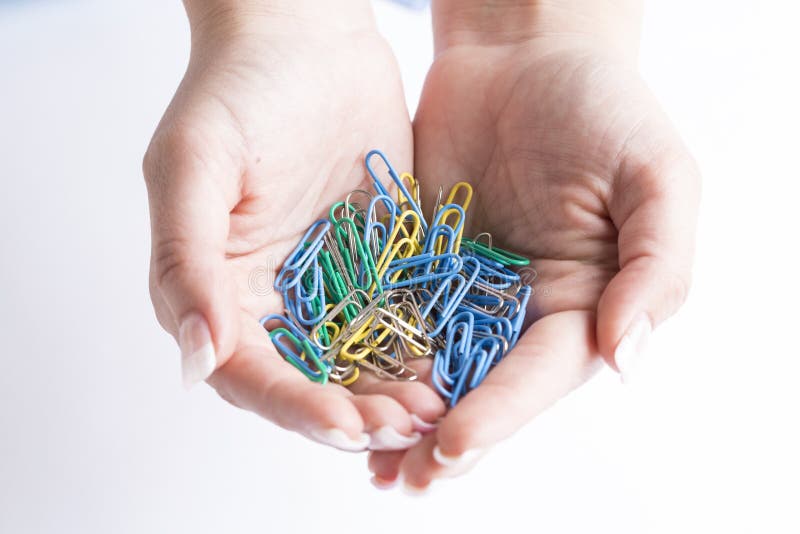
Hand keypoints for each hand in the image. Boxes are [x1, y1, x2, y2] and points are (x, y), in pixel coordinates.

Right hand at [143, 0, 444, 450]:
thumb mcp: (193, 166)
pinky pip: (400, 316)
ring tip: (437, 408)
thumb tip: (196, 358)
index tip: (345, 424)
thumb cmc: (237, 89)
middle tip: (405, 427)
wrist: (308, 37)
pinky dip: (423, 346)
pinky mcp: (377, 264)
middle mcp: (272, 300)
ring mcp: (329, 285)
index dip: (295, 405)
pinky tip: (456, 365)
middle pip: (310, 380)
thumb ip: (185, 261)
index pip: (250, 372)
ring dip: (394, 391)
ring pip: (360, 359)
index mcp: (218, 289)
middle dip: (355, 412)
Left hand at [368, 1, 699, 487]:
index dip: (500, 412)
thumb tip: (627, 359)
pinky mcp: (418, 263)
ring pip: (431, 365)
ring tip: (366, 461)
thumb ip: (654, 265)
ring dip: (401, 414)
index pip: (541, 373)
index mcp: (581, 303)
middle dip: (443, 437)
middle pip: (482, 388)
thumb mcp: (654, 175)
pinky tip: (340, 388)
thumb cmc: (602, 106)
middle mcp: (520, 310)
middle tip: (402, 480)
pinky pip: (392, 314)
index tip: (454, 445)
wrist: (524, 55)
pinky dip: (371, 354)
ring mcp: (464, 289)